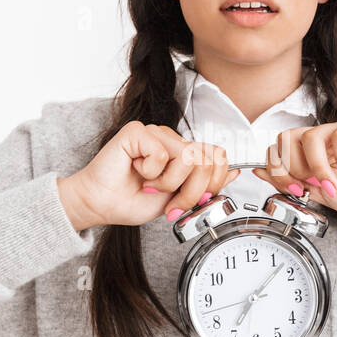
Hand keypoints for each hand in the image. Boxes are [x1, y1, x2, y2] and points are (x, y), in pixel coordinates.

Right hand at [58, 121, 238, 229]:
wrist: (101, 205)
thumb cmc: (132, 201)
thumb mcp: (178, 199)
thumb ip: (205, 186)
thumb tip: (235, 172)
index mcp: (184, 154)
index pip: (218, 157)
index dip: (212, 184)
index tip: (189, 202)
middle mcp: (173, 140)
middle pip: (207, 159)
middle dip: (192, 191)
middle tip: (170, 202)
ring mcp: (156, 133)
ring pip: (187, 157)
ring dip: (168, 182)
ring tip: (149, 185)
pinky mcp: (138, 131)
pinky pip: (161, 152)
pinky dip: (150, 172)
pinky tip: (136, 171)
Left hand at [249, 114, 336, 222]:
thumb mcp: (319, 194)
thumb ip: (291, 182)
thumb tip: (258, 172)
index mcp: (310, 153)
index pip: (279, 149)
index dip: (279, 170)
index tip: (295, 190)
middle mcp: (323, 137)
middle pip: (287, 137)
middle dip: (294, 167)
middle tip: (311, 185)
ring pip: (310, 137)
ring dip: (317, 167)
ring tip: (333, 184)